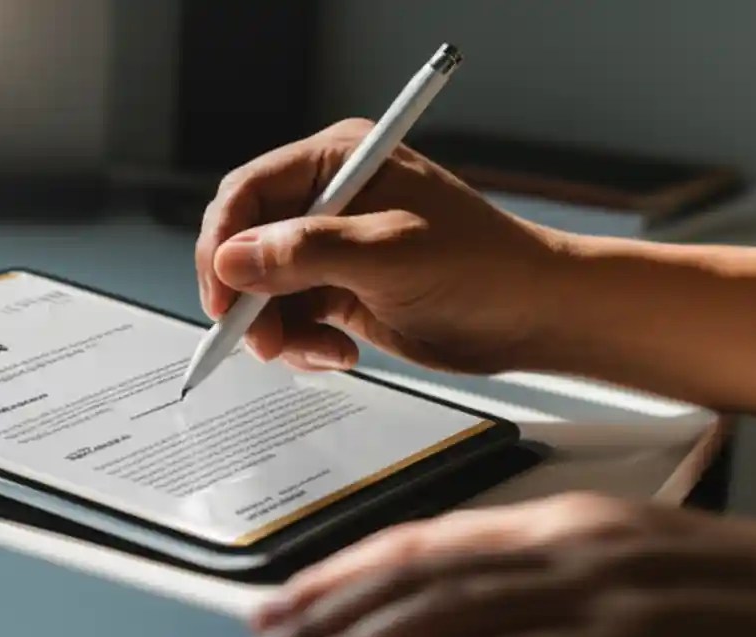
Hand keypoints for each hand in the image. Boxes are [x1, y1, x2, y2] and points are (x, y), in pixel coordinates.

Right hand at [195, 118, 570, 374]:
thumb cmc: (482, 268)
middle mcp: (328, 199)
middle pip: (247, 244)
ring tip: (321, 353)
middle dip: (248, 298)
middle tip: (262, 341)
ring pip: (264, 289)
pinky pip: (292, 317)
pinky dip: (303, 343)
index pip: (248, 192)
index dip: (224, 243)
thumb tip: (231, 260)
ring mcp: (333, 247)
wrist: (533, 316)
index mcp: (339, 162)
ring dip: (278, 329)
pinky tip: (340, 354)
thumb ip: (307, 253)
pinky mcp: (341, 288)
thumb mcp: (390, 255)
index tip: (222, 296)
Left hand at [222, 494, 755, 636]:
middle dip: (321, 617)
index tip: (277, 603)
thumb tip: (455, 612)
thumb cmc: (734, 593)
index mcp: (555, 523)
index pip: (420, 543)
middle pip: (410, 580)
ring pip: (440, 618)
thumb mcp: (621, 565)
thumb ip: (537, 579)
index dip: (339, 572)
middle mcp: (558, 546)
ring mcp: (590, 592)